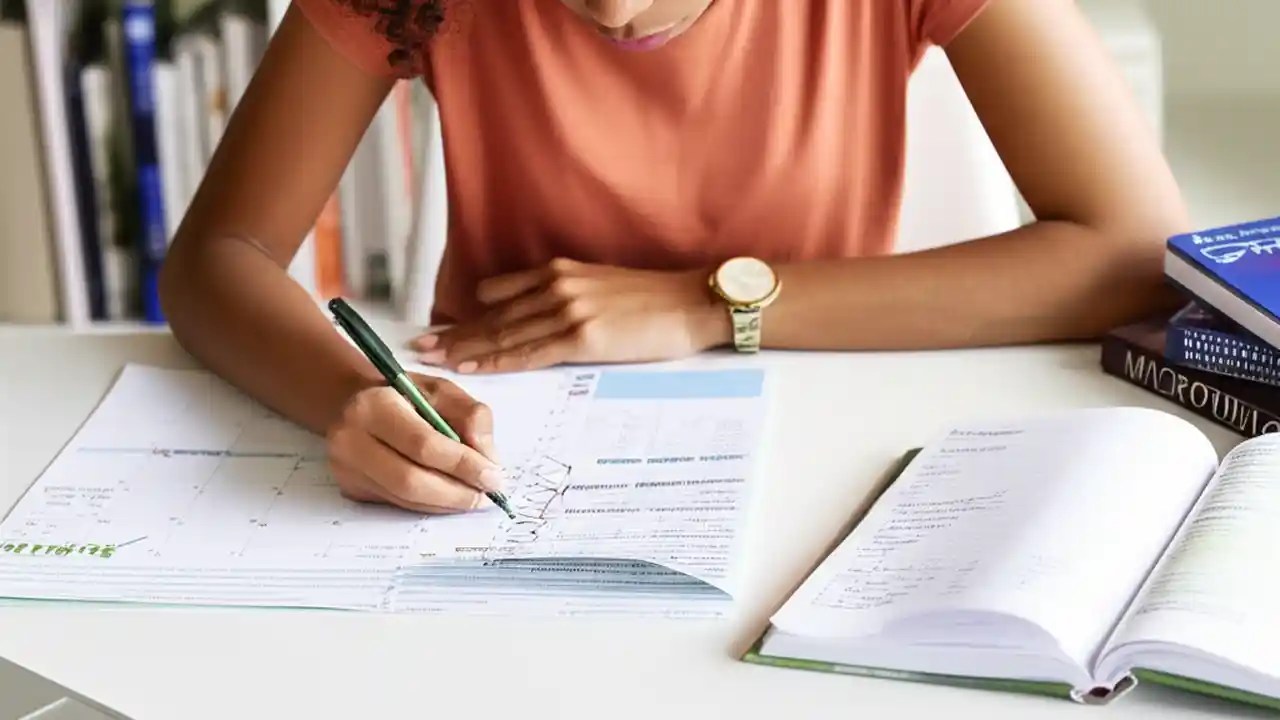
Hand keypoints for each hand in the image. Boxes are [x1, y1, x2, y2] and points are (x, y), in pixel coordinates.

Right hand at [326, 373, 503, 512]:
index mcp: (374, 405)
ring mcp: (347, 469)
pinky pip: (398, 504)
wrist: (350, 402)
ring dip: (446, 503)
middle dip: (456, 493)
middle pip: (410, 481)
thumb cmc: (401, 394)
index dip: (462, 465)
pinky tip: (450, 496)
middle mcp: (351, 440)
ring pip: (405, 499)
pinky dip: (430, 504)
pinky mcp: (351, 488)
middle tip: (487, 495)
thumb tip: (487, 460)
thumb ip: (470, 416)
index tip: (493, 476)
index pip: (423, 444)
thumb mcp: (440, 390)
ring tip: (474, 496)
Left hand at [411, 259, 729, 372]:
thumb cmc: (657, 301)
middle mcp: (556, 286)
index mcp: (560, 272)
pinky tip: (472, 368)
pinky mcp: (583, 337)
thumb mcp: (603, 287)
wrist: (695, 301)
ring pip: (502, 334)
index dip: (467, 314)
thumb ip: (568, 298)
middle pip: (492, 314)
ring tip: (431, 360)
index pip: (499, 294)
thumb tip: (542, 321)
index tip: (440, 326)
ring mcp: (568, 310)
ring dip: (463, 349)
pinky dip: (495, 361)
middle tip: (418, 347)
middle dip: (453, 333)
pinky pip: (528, 352)